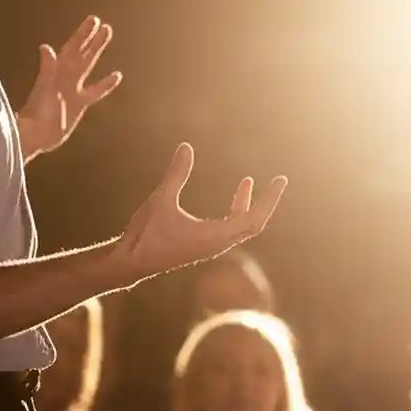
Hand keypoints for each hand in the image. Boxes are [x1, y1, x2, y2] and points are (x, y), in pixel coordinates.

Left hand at [16, 15, 122, 159]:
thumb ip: (46, 70)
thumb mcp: (43, 90)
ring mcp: (73, 90)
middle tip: (104, 24)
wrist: (34, 136)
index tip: (94, 20)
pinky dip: (106, 84)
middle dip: (92, 39)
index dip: (83, 34)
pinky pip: (95, 91)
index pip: (73, 48)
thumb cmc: (35, 114)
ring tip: (107, 38)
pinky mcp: (79, 104)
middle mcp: (66, 77)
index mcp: (58, 72)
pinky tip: (116, 76)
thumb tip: (46, 47)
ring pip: (88, 66)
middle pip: (82, 53)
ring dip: (97, 51)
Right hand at [111, 143, 287, 281]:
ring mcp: (210, 246)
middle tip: (279, 180)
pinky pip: (229, 228)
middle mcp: (217, 244)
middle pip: (253, 224)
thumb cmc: (144, 234)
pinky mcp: (201, 245)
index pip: (253, 219)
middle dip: (266, 202)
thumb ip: (175, 174)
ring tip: (247, 181)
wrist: (129, 264)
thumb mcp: (161, 200)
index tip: (280, 180)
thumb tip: (186, 146)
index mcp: (213, 236)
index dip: (269, 199)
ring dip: (246, 205)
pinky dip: (235, 211)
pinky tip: (231, 199)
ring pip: (240, 227)